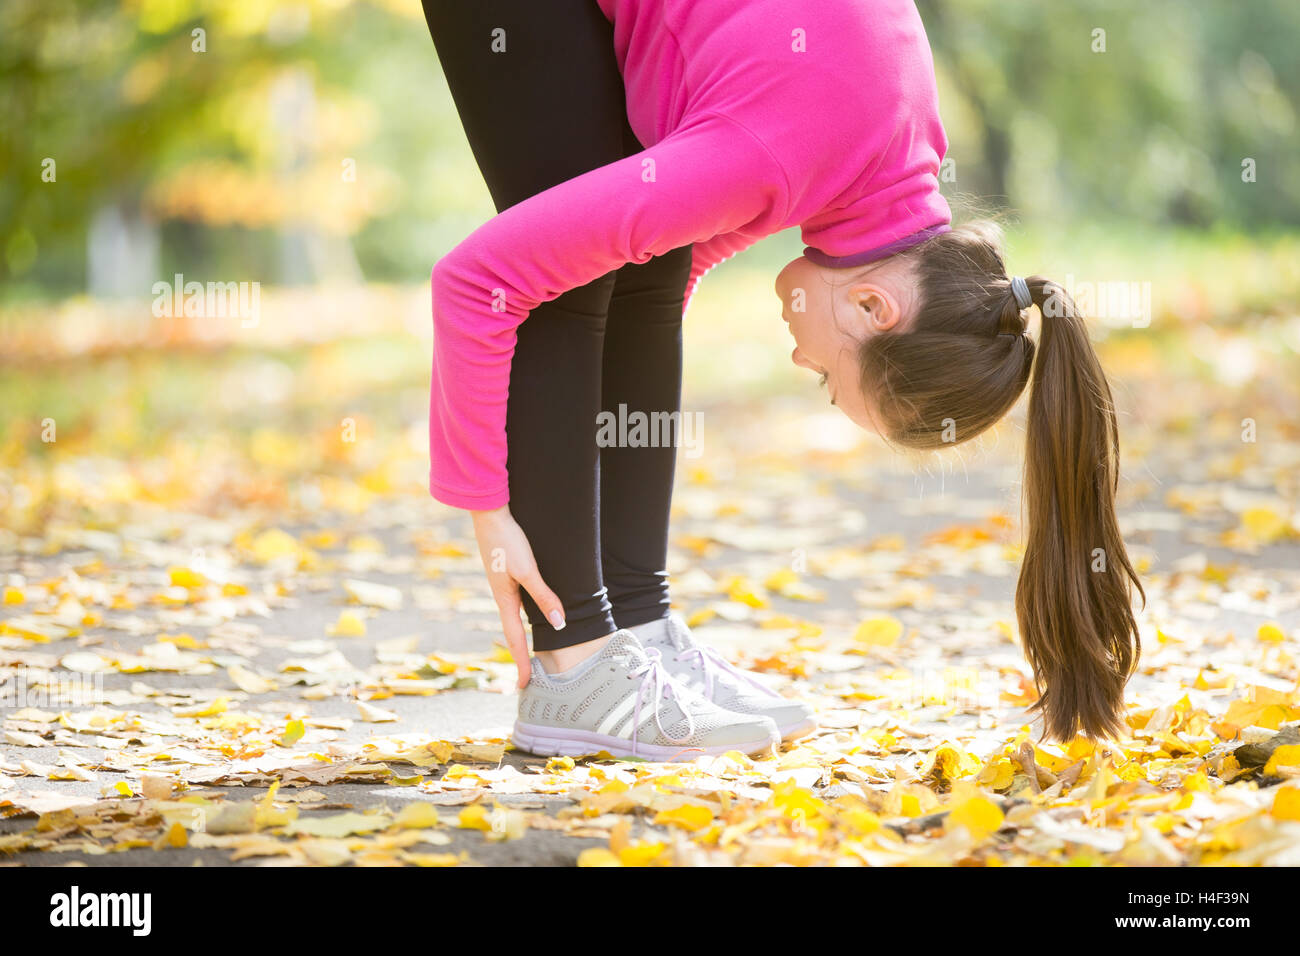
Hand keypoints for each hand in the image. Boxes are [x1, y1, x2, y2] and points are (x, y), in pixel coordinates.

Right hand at [470, 505, 565, 688]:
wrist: (490, 512)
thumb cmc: (508, 541)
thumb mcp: (528, 569)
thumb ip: (543, 595)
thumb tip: (559, 623)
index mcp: (504, 599)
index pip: (515, 639)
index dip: (521, 662)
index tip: (524, 686)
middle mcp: (502, 596)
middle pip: (513, 632)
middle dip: (520, 655)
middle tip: (527, 677)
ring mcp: (502, 585)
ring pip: (514, 617)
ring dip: (521, 637)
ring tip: (529, 653)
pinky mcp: (506, 573)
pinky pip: (516, 603)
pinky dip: (522, 617)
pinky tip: (530, 615)